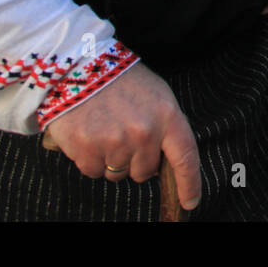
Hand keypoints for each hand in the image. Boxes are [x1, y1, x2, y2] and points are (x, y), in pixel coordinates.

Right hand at [42, 62, 201, 209]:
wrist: (78, 63)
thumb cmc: (120, 79)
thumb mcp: (156, 94)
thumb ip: (165, 126)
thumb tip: (163, 163)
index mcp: (167, 115)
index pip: (185, 158)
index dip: (189, 184)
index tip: (190, 203)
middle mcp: (144, 132)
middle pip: (145, 172)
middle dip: (135, 160)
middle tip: (122, 132)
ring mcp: (115, 142)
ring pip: (117, 174)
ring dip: (111, 159)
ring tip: (103, 128)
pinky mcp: (87, 150)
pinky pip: (94, 171)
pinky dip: (90, 158)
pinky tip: (88, 133)